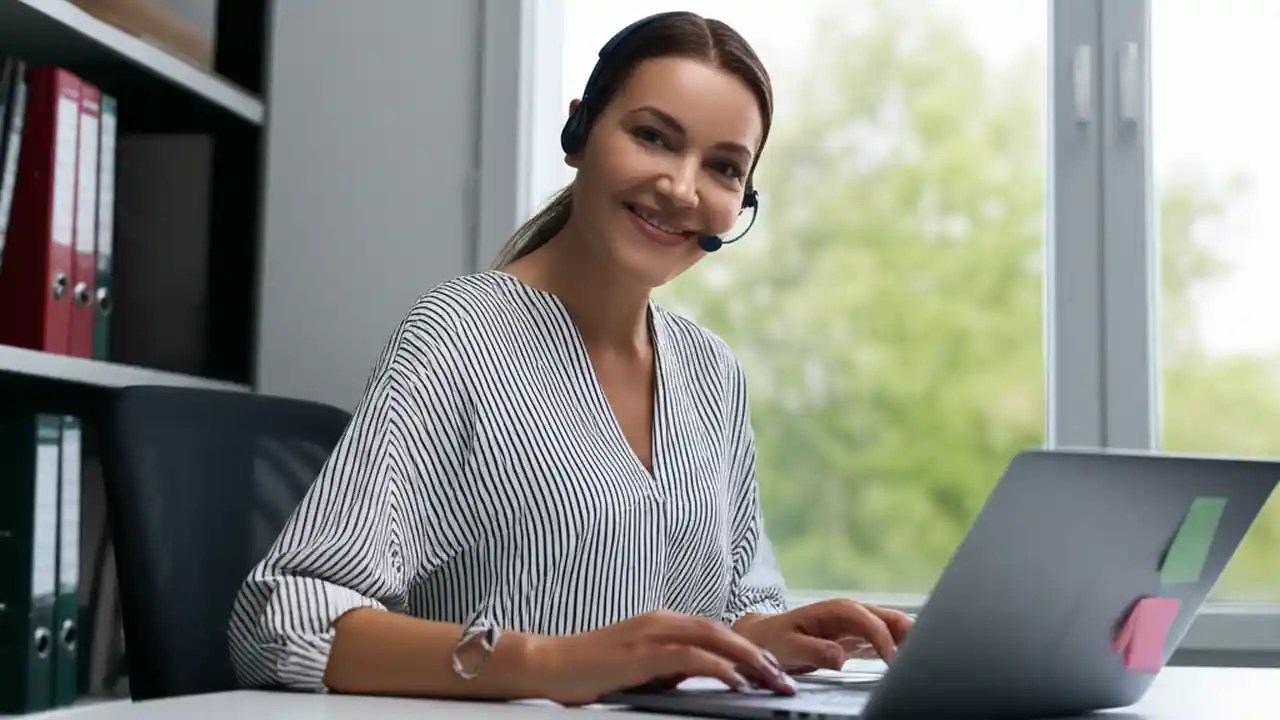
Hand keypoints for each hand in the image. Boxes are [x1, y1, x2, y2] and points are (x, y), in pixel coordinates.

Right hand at [529, 610, 796, 705]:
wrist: (548, 665)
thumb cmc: (591, 670)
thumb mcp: (641, 669)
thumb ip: (671, 669)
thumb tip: (704, 679)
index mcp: (663, 624)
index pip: (717, 633)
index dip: (749, 650)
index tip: (773, 672)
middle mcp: (662, 621)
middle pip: (724, 632)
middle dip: (760, 655)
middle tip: (786, 678)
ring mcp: (651, 633)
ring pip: (713, 638)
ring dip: (748, 659)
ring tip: (773, 680)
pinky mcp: (641, 651)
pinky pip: (689, 656)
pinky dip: (717, 666)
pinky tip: (736, 679)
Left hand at [733, 599, 913, 673]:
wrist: (764, 637)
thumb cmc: (773, 640)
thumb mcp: (788, 646)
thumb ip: (814, 650)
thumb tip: (840, 656)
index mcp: (835, 610)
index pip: (868, 621)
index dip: (883, 639)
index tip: (893, 660)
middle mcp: (851, 613)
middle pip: (889, 618)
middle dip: (909, 633)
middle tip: (921, 657)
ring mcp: (857, 626)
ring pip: (893, 628)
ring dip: (909, 641)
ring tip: (921, 661)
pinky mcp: (859, 639)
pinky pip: (887, 641)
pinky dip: (901, 649)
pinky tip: (909, 663)